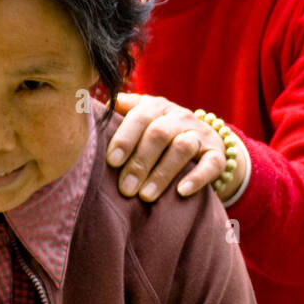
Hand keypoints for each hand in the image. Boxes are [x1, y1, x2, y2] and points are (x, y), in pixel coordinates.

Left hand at [107, 93, 235, 200]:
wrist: (202, 141)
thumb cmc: (158, 134)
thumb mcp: (140, 120)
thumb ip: (117, 114)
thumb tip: (86, 110)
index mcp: (156, 107)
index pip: (140, 116)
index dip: (125, 138)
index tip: (112, 162)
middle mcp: (179, 117)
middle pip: (159, 134)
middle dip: (140, 162)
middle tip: (126, 189)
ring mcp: (199, 135)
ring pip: (182, 148)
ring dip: (162, 173)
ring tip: (146, 196)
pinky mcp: (217, 154)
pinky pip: (210, 164)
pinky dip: (197, 178)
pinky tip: (181, 192)